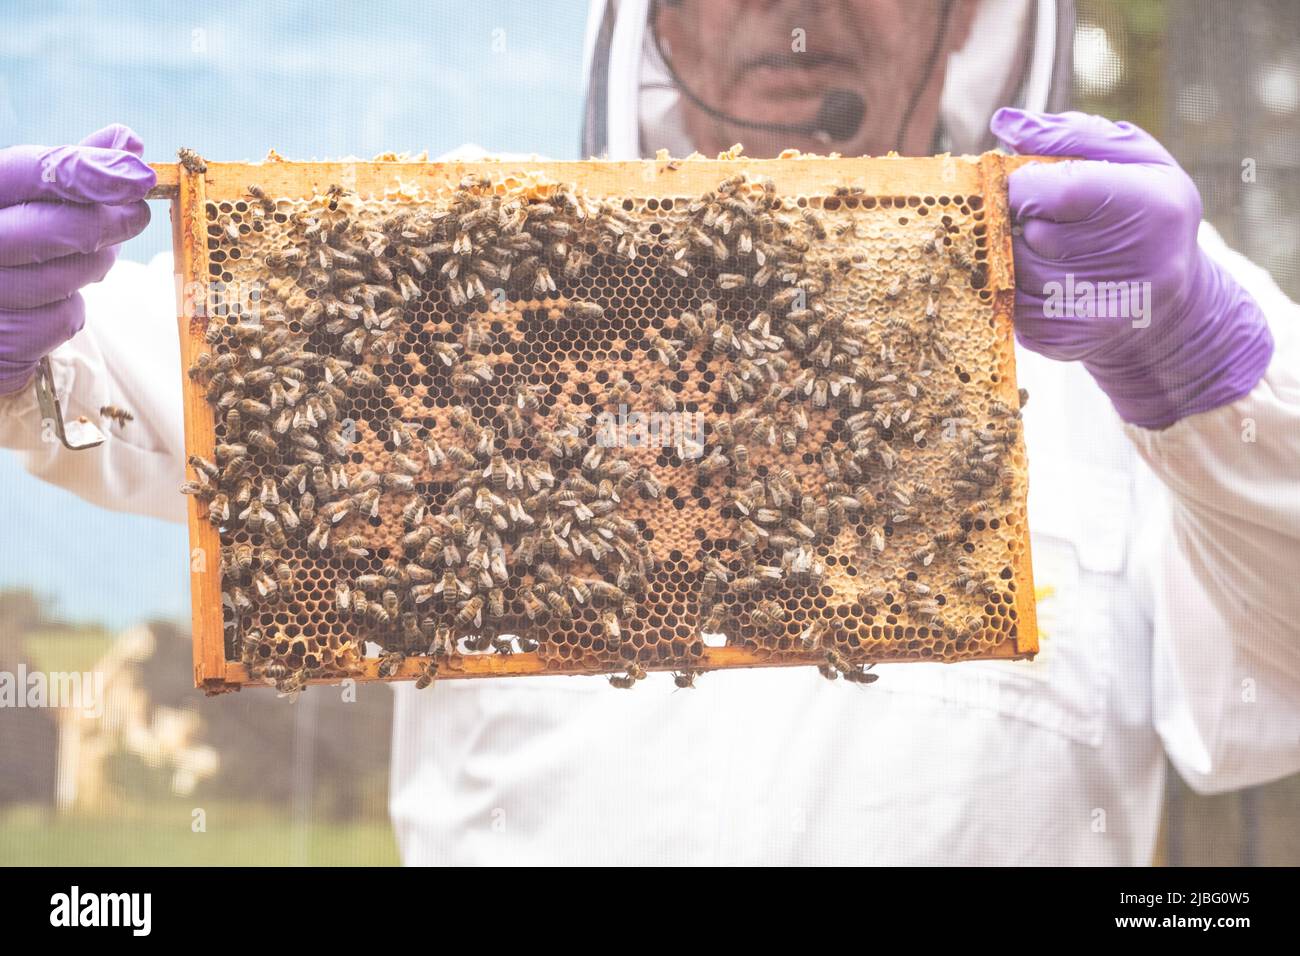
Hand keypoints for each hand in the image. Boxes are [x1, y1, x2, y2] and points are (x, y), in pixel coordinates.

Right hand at [0, 125, 155, 393]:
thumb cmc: (5, 244)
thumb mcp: (25, 198)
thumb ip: (71, 170)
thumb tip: (126, 142)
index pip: (31, 171)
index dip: (90, 171)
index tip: (139, 174)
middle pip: (55, 228)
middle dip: (108, 223)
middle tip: (138, 214)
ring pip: (65, 278)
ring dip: (93, 266)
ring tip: (88, 256)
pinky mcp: (0, 340)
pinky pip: (60, 320)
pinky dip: (70, 309)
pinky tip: (54, 298)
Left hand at [989, 108, 1273, 428]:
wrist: (1169, 314)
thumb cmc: (1150, 216)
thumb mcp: (1135, 160)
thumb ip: (1068, 134)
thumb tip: (1003, 122)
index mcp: (1150, 205)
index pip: (1054, 189)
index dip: (1022, 185)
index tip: (1024, 185)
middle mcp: (1130, 263)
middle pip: (1025, 232)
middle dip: (1015, 222)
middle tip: (1037, 221)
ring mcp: (1097, 310)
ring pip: (1009, 270)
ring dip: (1008, 256)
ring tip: (1042, 251)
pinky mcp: (1064, 340)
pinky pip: (1006, 304)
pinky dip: (1009, 288)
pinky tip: (1039, 282)